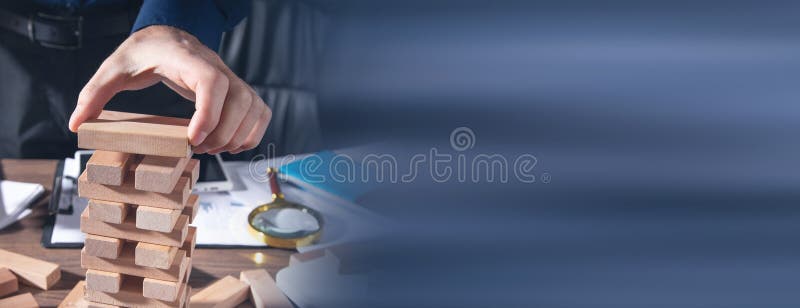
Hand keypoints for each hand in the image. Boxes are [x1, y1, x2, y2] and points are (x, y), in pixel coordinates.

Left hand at [68, 25, 270, 153]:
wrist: (166, 38)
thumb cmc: (143, 53)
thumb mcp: (113, 69)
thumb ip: (94, 93)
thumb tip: (77, 123)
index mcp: (188, 59)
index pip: (213, 82)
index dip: (209, 113)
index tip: (193, 139)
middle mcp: (217, 67)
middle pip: (239, 100)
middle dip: (222, 133)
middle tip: (199, 148)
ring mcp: (232, 78)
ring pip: (253, 106)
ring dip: (238, 134)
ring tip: (214, 148)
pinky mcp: (238, 90)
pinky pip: (259, 111)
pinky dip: (253, 132)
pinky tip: (233, 143)